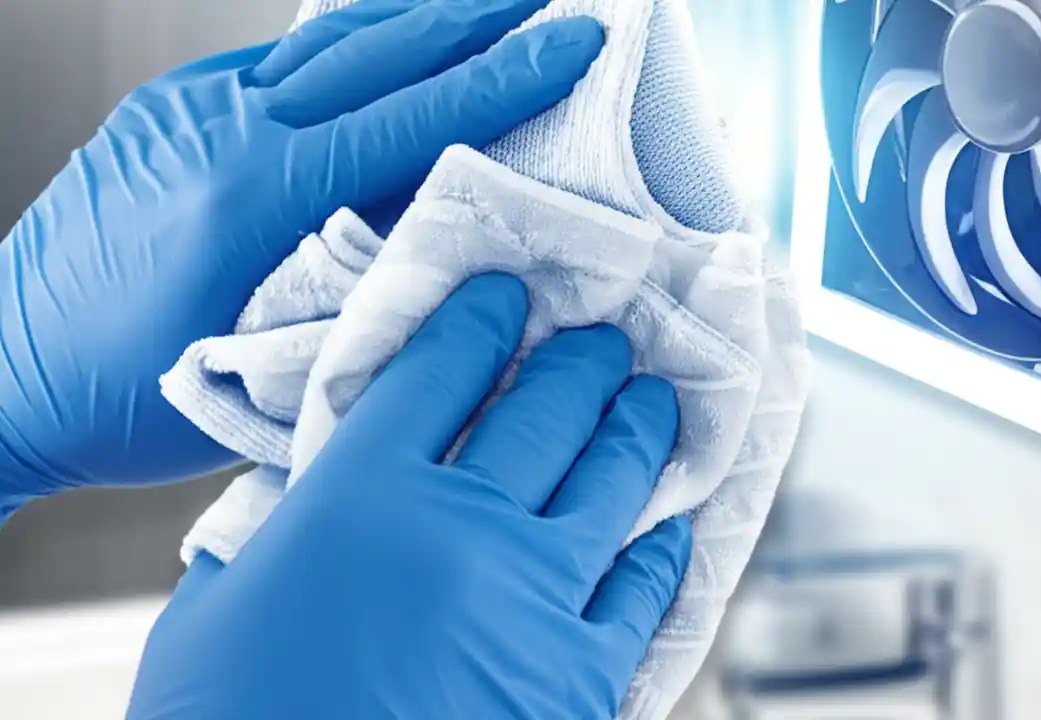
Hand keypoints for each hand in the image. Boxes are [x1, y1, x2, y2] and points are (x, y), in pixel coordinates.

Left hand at [0, 0, 603, 503]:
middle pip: (377, 52)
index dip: (505, 78)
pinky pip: (275, 64)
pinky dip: (344, 51)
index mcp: (256, 194)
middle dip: (476, 20)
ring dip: (414, 21)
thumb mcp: (264, 364)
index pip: (411, 116)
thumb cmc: (121, 398)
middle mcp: (223, 128)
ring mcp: (187, 110)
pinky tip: (381, 51)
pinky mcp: (166, 113)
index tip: (572, 40)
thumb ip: (360, 296)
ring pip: (325, 43)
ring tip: (481, 6)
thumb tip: (444, 254)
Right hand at [127, 274, 690, 718]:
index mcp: (359, 498)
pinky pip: (639, 593)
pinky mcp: (577, 678)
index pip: (437, 371)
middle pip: (545, 412)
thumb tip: (309, 492)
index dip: (478, 320)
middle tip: (604, 338)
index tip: (506, 294)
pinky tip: (670, 529)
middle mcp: (458, 529)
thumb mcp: (214, 611)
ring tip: (654, 402)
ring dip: (639, 431)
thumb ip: (271, 532)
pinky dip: (659, 553)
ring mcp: (530, 601)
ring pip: (609, 483)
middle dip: (581, 361)